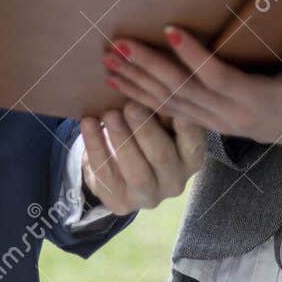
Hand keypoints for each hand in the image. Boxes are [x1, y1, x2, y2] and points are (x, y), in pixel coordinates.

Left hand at [79, 104, 204, 214]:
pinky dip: (95, 148)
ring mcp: (149, 197)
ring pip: (137, 173)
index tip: (168, 97)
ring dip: (121, 140)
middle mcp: (176, 182)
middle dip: (145, 129)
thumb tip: (154, 78)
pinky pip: (106, 177)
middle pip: (162, 156)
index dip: (182, 120)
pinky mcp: (121, 203)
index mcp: (192, 157)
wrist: (118, 164)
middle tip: (130, 106)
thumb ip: (161, 105)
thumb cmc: (146, 129)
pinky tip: (88, 124)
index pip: (193, 139)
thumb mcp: (159, 117)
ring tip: (109, 115)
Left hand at [104, 28, 281, 159]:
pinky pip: (168, 112)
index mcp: (254, 102)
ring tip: (108, 61)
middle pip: (182, 91)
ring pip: (169, 103)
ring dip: (137, 82)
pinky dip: (142, 97)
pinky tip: (118, 83)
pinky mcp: (207, 123)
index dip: (193, 56)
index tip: (169, 30)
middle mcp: (229, 115)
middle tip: (119, 44)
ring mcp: (215, 122)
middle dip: (148, 67)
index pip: (217, 78)